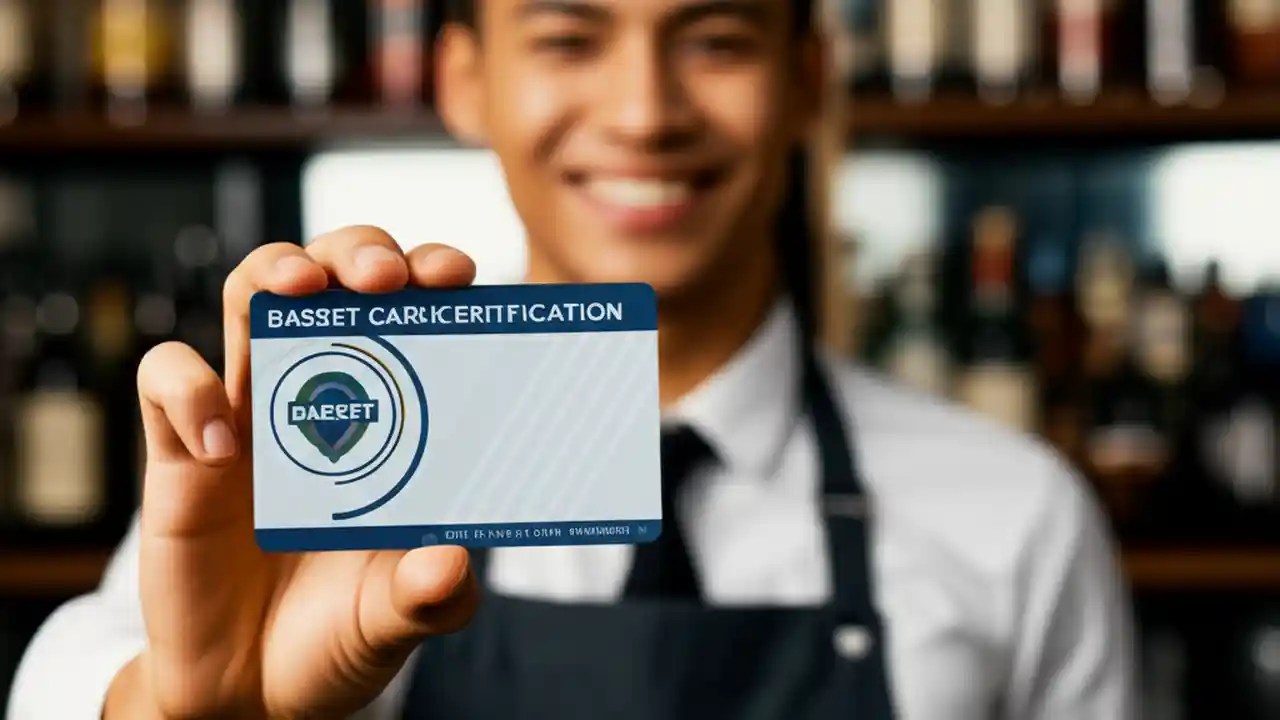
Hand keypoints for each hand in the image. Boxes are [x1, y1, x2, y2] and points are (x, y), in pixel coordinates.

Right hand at [109, 227, 480, 718]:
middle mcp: (319, 399)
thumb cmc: (338, 633)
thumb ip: (431, 594)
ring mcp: (248, 415)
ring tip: (300, 289)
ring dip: (273, 272)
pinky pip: (165, 380)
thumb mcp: (399, 617)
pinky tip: (222, 445)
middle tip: (384, 277)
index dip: (429, 278)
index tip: (457, 275)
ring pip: (246, 298)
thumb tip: (449, 561)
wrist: (252, 693)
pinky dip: (188, 391)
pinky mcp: (179, 452)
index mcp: (388, 419)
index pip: (410, 316)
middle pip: (330, 279)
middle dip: (356, 253)